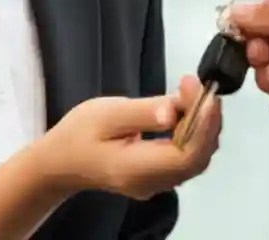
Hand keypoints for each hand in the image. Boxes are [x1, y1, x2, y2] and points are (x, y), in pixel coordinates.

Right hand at [32, 75, 221, 199]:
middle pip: (197, 158)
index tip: (203, 92)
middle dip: (208, 120)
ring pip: (197, 158)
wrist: (60, 162)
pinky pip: (187, 156)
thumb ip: (142, 113)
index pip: (186, 155)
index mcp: (136, 170)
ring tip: (195, 93)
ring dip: (204, 125)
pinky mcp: (159, 176)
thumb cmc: (78, 134)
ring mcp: (157, 183)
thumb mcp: (105, 114)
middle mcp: (152, 183)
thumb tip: (173, 112)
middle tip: (200, 86)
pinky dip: (195, 132)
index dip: (203, 125)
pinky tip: (188, 109)